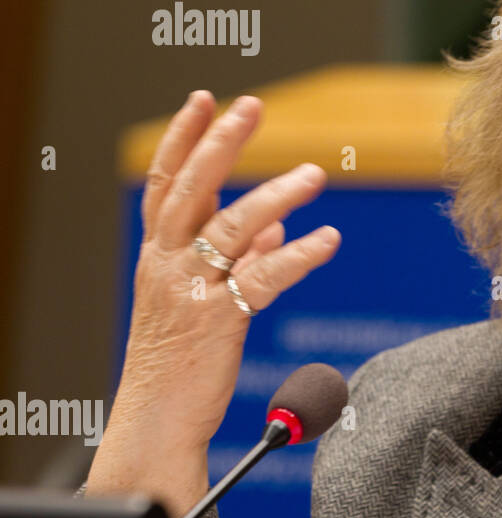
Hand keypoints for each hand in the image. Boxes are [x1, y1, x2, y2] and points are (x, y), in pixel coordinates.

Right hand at [90, 91, 340, 502]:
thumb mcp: (198, 299)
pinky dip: (299, 256)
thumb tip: (275, 226)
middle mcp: (166, 264)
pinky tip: (328, 239)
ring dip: (275, 195)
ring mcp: (189, 291)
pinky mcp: (218, 321)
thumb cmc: (179, 359)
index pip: (166, 183)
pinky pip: (263, 279)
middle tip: (251, 106)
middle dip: (220, 143)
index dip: (183, 137)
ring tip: (313, 173)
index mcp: (158, 254)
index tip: (205, 98)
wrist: (158, 419)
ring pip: (230, 228)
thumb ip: (236, 258)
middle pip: (191, 190)